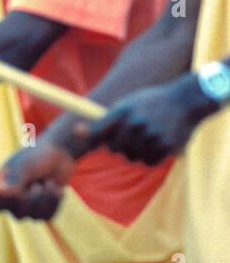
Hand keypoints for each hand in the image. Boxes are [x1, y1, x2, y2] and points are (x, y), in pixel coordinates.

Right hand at [0, 142, 76, 219]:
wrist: (59, 154)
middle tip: (37, 185)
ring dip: (45, 199)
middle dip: (31, 200)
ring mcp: (28, 206)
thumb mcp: (25, 167)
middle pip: (17, 214)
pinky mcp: (43, 210)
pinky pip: (47, 216)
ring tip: (48, 182)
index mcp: (1, 187)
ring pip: (34, 216)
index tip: (18, 193)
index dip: (4, 204)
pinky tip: (55, 188)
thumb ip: (12, 181)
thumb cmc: (37, 157)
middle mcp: (12, 199)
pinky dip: (54, 202)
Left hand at [86, 74, 215, 164]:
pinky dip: (148, 158)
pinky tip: (154, 146)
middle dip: (118, 146)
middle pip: (114, 148)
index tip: (88, 140)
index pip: (98, 132)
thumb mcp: (129, 103)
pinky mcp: (166, 146)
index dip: (90, 139)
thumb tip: (77, 132)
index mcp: (124, 111)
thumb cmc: (152, 102)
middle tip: (128, 138)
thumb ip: (108, 118)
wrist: (186, 100)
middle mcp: (136, 123)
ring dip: (134, 152)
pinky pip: (147, 162)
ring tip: (144, 140)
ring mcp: (151, 135)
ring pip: (131, 157)